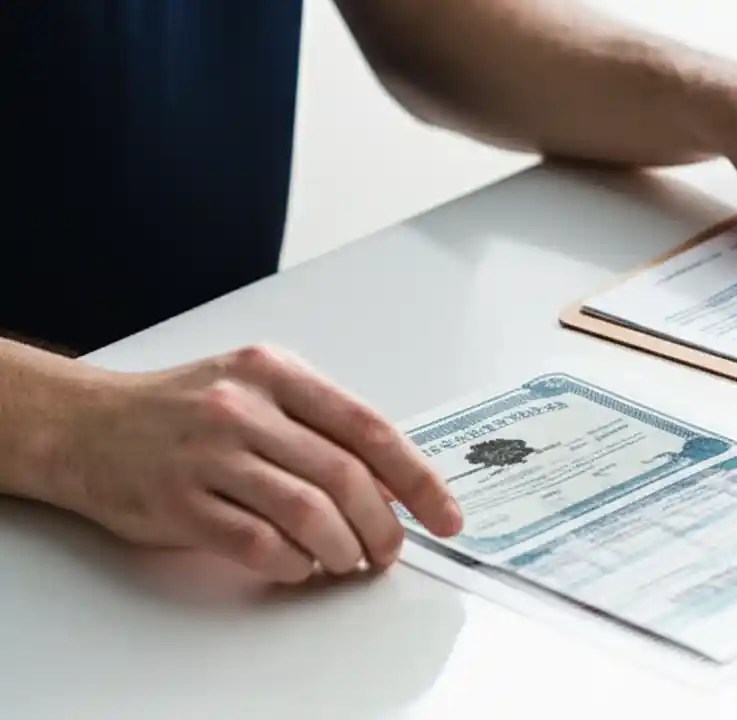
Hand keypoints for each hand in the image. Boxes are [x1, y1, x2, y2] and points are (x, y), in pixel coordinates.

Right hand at [39, 345, 460, 582]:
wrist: (86, 425)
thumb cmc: (185, 410)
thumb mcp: (259, 392)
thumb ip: (324, 427)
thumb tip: (395, 484)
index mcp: (277, 373)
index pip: (370, 427)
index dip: (418, 479)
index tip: (445, 514)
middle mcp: (244, 406)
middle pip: (345, 476)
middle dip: (383, 527)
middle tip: (389, 552)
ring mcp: (209, 454)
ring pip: (308, 513)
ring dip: (342, 550)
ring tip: (346, 561)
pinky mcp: (179, 503)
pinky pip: (259, 544)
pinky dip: (293, 564)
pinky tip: (298, 564)